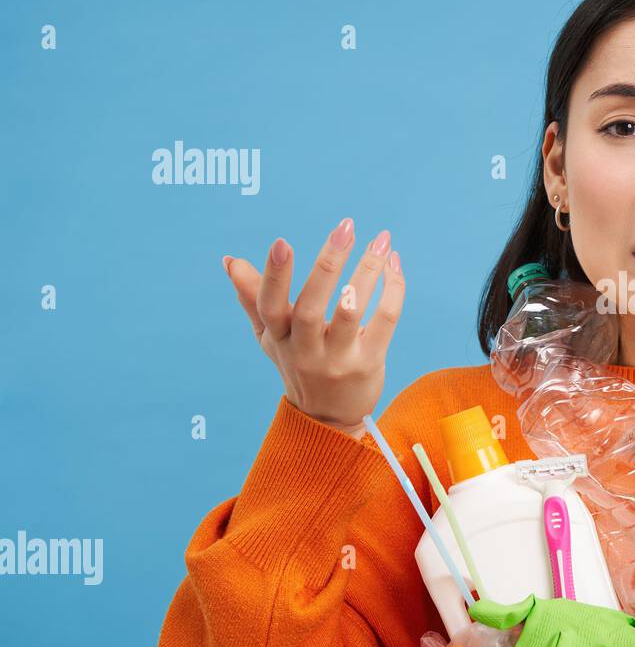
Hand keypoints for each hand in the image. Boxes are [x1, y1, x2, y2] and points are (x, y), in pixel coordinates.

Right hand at [222, 218, 403, 437]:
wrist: (328, 419)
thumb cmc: (298, 365)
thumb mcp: (271, 337)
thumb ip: (252, 299)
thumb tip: (230, 260)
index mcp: (279, 337)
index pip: (270, 306)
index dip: (274, 276)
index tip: (282, 242)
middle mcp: (305, 350)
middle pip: (312, 307)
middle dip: (327, 264)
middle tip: (345, 227)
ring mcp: (338, 359)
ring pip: (352, 309)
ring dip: (368, 271)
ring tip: (381, 240)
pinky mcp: (369, 363)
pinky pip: (385, 320)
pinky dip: (393, 290)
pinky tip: (394, 265)